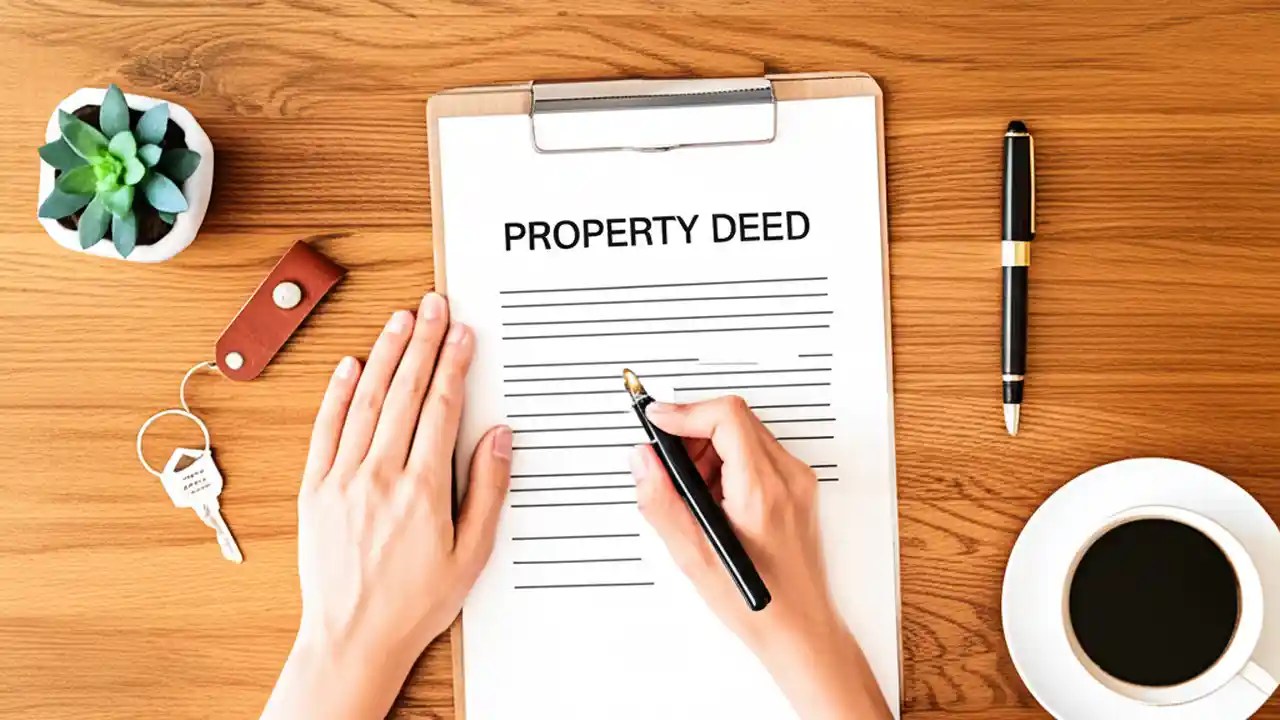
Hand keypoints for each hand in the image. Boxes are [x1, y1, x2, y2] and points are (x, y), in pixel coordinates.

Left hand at [262, 292, 510, 719]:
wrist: (352, 638)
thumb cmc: (413, 603)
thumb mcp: (470, 554)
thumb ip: (485, 491)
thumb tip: (496, 439)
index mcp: (422, 488)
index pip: (441, 407)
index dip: (454, 364)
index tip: (462, 335)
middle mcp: (380, 475)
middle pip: (405, 392)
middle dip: (424, 343)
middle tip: (434, 307)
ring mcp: (342, 479)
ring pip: (366, 401)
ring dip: (385, 355)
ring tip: (400, 321)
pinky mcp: (314, 489)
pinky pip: (325, 430)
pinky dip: (337, 394)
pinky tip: (349, 366)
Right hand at [630, 397, 890, 719]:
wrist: (800, 628)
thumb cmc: (758, 603)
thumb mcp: (694, 557)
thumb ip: (662, 502)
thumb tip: (644, 462)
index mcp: (762, 491)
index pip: (725, 417)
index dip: (684, 411)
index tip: (656, 420)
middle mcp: (786, 478)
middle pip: (734, 419)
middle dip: (692, 432)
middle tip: (668, 465)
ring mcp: (796, 481)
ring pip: (744, 432)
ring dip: (708, 449)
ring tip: (694, 494)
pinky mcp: (796, 488)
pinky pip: (756, 453)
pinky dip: (727, 463)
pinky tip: (715, 500)